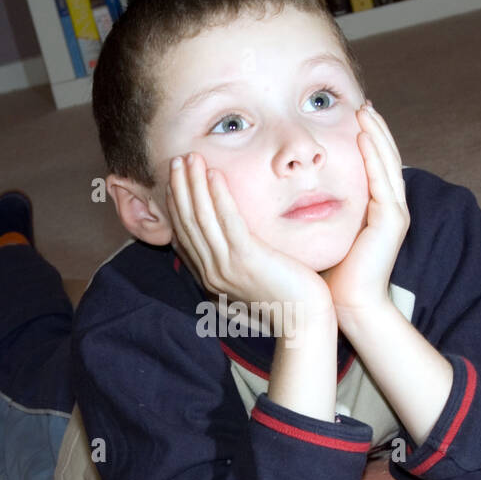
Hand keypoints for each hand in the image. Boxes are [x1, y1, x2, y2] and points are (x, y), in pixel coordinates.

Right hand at [166, 152, 333, 327]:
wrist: (303, 320)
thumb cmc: (286, 296)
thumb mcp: (255, 273)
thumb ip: (240, 255)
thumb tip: (236, 235)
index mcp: (211, 275)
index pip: (185, 234)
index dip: (178, 203)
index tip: (176, 177)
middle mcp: (212, 272)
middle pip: (188, 222)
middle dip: (181, 188)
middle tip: (177, 159)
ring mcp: (227, 267)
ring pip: (202, 219)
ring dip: (194, 185)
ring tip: (191, 158)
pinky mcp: (246, 260)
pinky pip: (227, 221)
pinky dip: (218, 196)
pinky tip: (216, 174)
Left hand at [321, 100, 408, 325]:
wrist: (348, 305)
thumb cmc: (332, 275)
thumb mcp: (324, 234)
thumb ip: (317, 211)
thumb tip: (291, 196)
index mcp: (376, 210)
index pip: (374, 165)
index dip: (367, 139)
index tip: (353, 115)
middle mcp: (390, 207)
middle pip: (386, 157)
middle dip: (376, 129)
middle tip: (363, 103)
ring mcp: (394, 213)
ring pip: (389, 162)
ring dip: (377, 134)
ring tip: (365, 110)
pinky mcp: (391, 220)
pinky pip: (384, 179)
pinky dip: (375, 155)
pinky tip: (363, 136)